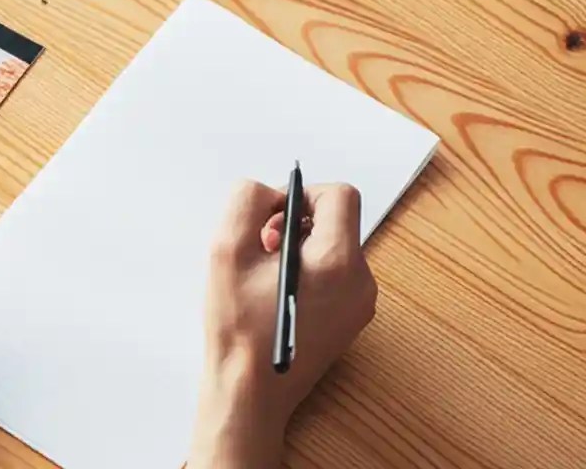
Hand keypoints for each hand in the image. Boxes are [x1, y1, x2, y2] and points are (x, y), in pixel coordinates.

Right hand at [189, 181, 377, 468]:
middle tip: (260, 251)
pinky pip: (332, 276)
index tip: (271, 218)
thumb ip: (246, 201)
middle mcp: (360, 281)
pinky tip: (275, 297)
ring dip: (296, 250)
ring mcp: (359, 305)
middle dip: (294, 225)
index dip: (300, 194)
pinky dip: (304, 274)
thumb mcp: (226, 249)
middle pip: (334, 222)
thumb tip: (267, 193)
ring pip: (331, 249)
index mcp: (338, 261)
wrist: (250, 392)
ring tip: (263, 278)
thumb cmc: (238, 330)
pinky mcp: (349, 321)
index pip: (338, 195)